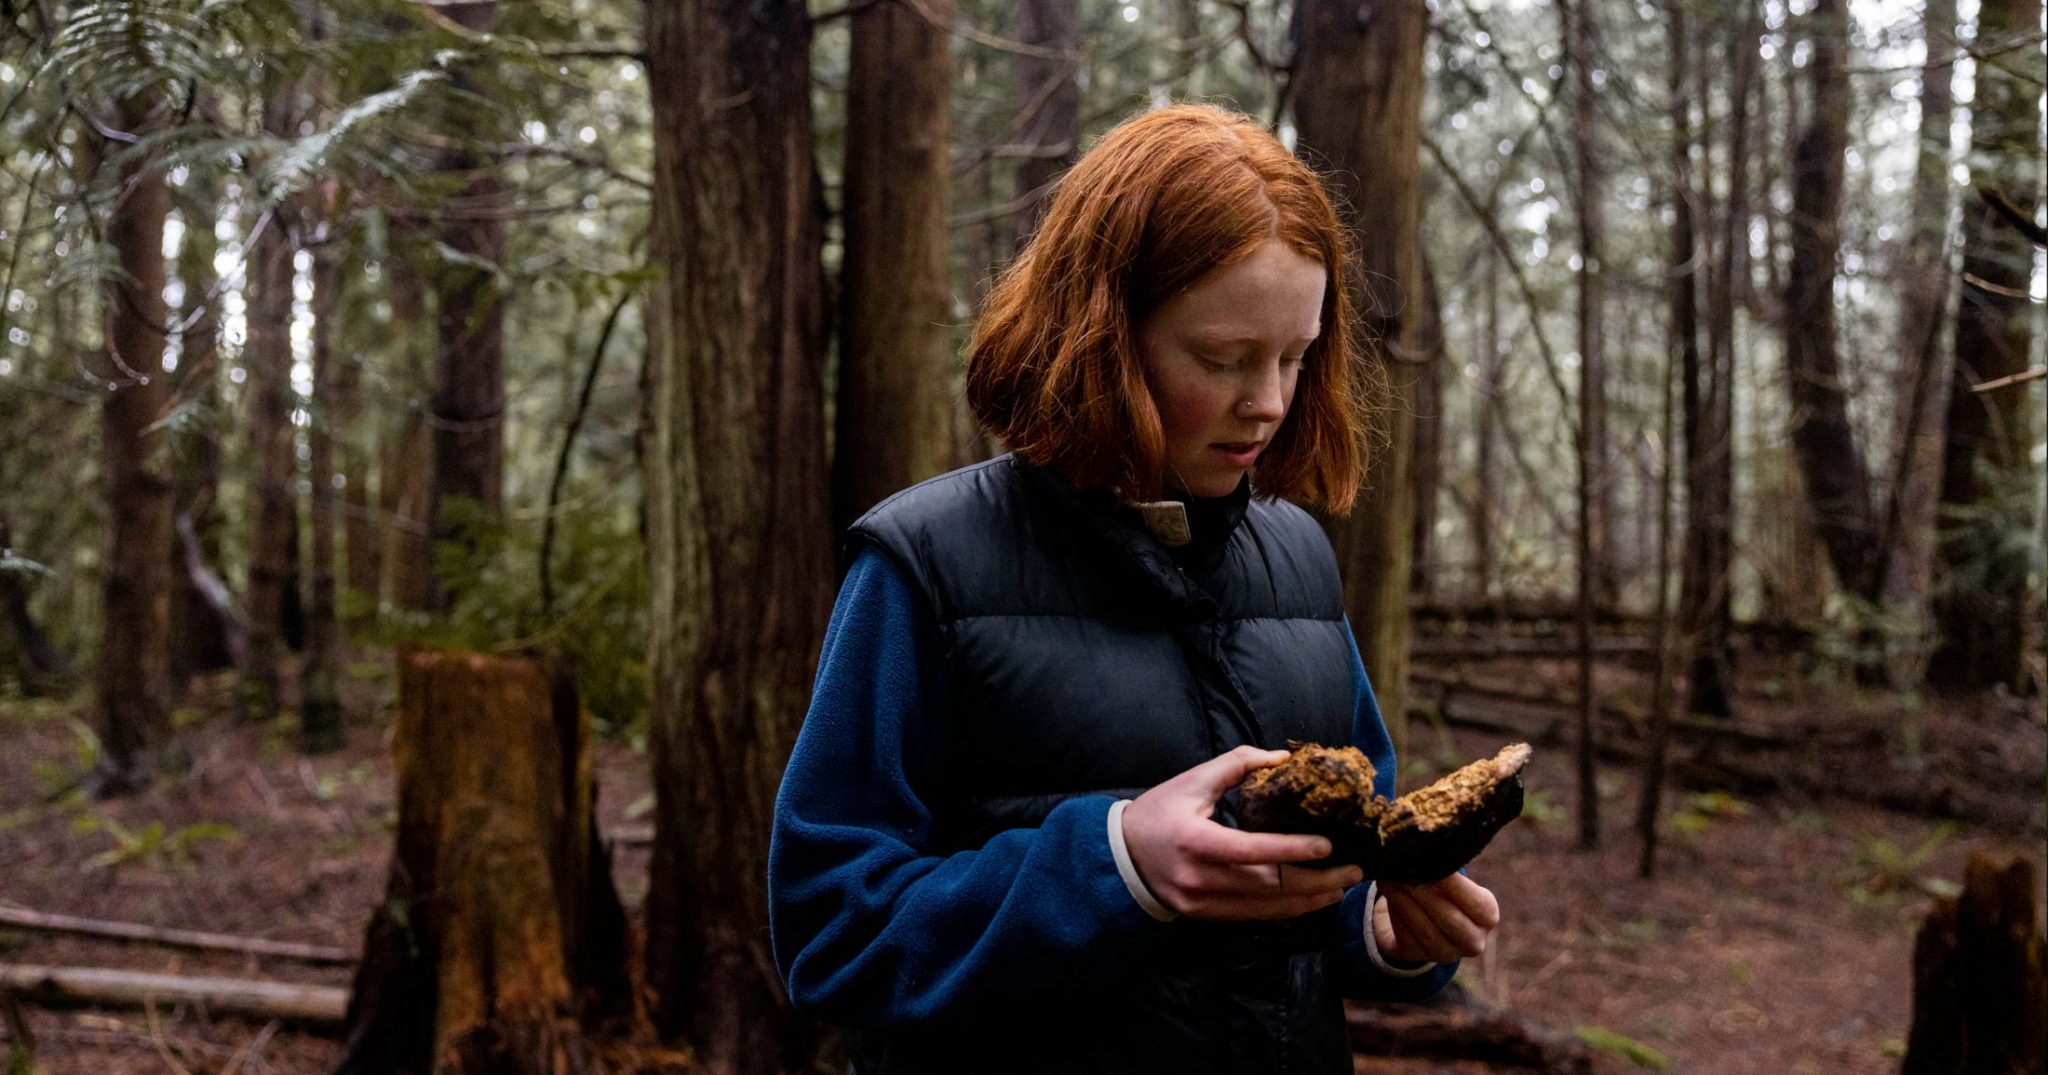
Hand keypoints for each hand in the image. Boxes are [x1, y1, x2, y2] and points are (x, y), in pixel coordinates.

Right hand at [1121, 745, 1363, 919]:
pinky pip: (1255, 916)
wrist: (1121, 858)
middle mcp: (1201, 878)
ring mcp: (1204, 903)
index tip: (1328, 845)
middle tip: (1354, 870)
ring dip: (1310, 899)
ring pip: (1267, 907)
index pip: (1252, 850)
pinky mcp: (1207, 916)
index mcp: (1196, 841)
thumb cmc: (1158, 813)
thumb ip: (1237, 764)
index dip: (1292, 850)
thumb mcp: (1192, 780)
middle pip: (1269, 885)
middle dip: (1317, 881)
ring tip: (1343, 885)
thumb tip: (1283, 758)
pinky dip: (1288, 909)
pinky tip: (1312, 899)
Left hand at [1371, 873, 1499, 963]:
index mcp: (1487, 917)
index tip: (1432, 862)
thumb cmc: (1440, 889)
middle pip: (1450, 919)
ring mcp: (1447, 953)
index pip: (1477, 904)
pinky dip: (1396, 913)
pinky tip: (1387, 891)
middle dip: (1424, 893)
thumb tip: (1425, 850)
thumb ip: (1445, 869)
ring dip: (1404, 901)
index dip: (1454, 885)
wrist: (1420, 918)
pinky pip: (1407, 937)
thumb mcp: (1450, 880)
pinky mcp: (1420, 956)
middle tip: (1404, 870)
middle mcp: (1473, 941)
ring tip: (1390, 878)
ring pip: (1426, 930)